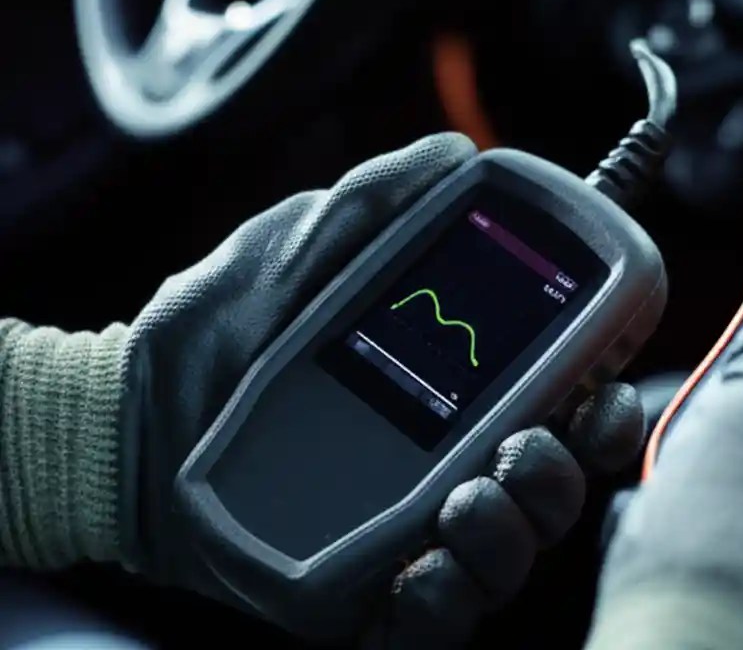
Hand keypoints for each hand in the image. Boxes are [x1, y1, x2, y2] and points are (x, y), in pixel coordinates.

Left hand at [117, 134, 644, 643]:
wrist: (124, 416)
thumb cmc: (217, 332)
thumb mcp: (297, 247)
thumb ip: (375, 201)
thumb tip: (453, 154)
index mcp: (458, 392)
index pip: (564, 408)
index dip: (604, 406)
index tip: (600, 390)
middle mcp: (450, 465)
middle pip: (554, 489)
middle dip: (565, 476)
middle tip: (525, 447)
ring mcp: (411, 536)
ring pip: (509, 558)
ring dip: (512, 534)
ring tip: (462, 502)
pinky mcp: (362, 598)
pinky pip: (434, 624)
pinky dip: (447, 604)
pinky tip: (423, 569)